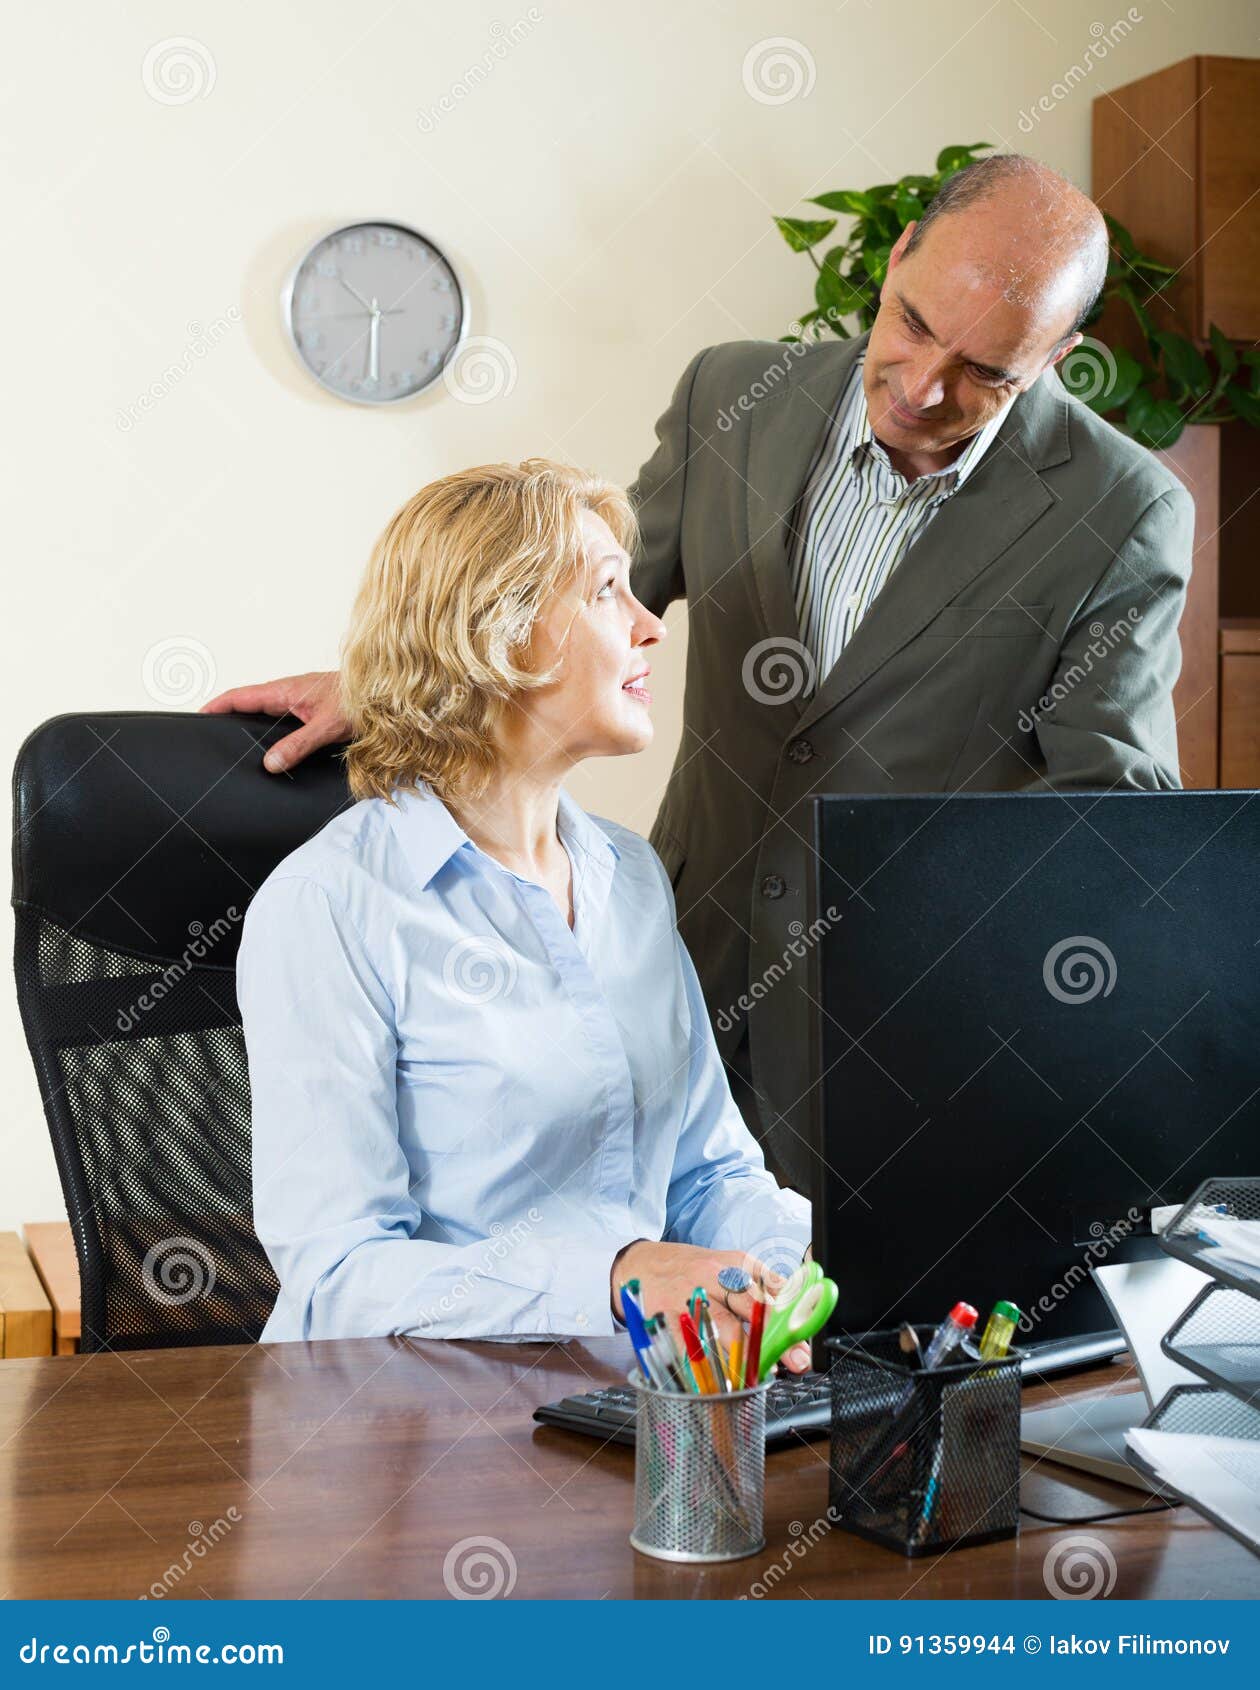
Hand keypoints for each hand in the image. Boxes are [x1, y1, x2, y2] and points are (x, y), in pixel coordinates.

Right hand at [200, 671, 348, 772]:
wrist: (386, 692)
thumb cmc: (360, 701)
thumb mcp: (326, 727)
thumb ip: (298, 746)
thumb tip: (270, 764)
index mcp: (285, 691)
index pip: (240, 696)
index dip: (216, 706)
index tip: (197, 715)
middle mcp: (289, 692)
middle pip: (248, 702)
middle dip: (226, 714)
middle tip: (208, 730)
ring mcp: (299, 699)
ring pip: (265, 709)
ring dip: (247, 719)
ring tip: (232, 737)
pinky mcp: (310, 707)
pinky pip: (280, 715)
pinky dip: (268, 725)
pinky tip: (270, 741)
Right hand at [610, 1240, 812, 1375]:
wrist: (640, 1265)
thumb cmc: (692, 1271)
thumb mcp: (729, 1268)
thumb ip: (761, 1292)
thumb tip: (793, 1323)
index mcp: (738, 1264)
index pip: (775, 1289)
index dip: (794, 1316)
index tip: (806, 1340)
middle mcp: (716, 1277)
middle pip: (755, 1309)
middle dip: (779, 1339)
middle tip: (797, 1361)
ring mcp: (692, 1297)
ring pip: (724, 1328)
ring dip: (747, 1356)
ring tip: (761, 1374)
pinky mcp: (669, 1316)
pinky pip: (693, 1345)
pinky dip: (710, 1365)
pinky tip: (722, 1379)